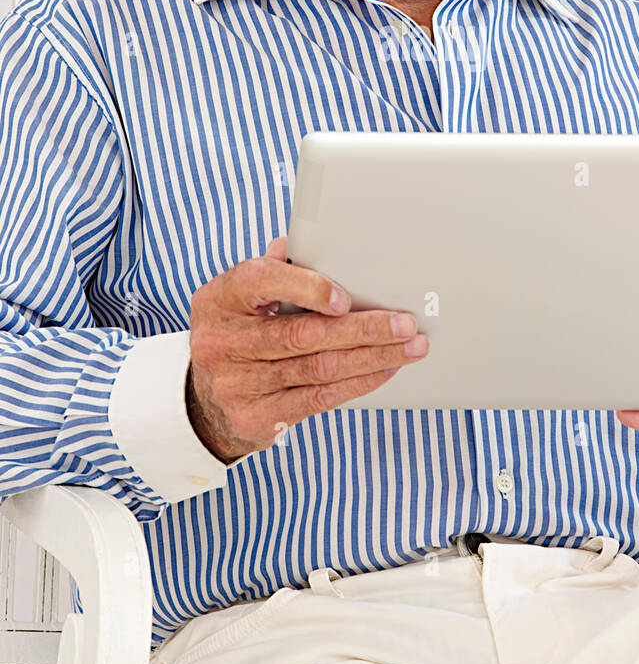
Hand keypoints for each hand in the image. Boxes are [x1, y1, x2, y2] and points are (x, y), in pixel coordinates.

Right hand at [187, 237, 427, 460]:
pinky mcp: (256, 418)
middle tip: (405, 323)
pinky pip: (319, 399)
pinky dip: (358, 383)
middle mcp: (222, 342)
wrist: (205, 401)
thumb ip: (274, 269)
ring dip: (372, 357)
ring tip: (409, 347)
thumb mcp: (241, 296)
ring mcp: (236, 384)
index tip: (346, 298)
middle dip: (363, 328)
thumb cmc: (239, 331)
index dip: (308, 288)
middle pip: (302, 334)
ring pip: (318, 369)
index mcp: (219, 299)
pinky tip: (384, 369)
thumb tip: (308, 244)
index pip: (261, 281)